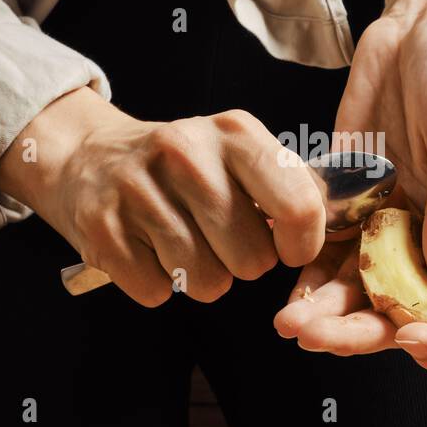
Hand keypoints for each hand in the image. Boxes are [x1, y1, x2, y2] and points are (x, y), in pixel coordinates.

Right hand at [0, 87, 324, 304]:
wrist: (88, 156)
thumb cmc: (181, 165)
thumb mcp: (236, 152)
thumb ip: (287, 183)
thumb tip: (338, 221)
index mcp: (234, 133)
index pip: (299, 206)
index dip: (304, 245)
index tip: (289, 249)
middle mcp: (186, 154)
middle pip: (252, 259)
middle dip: (243, 263)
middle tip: (219, 239)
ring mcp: (138, 190)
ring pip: (206, 283)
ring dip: (201, 277)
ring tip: (182, 243)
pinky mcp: (101, 229)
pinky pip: (158, 292)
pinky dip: (157, 284)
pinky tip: (147, 250)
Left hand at [275, 0, 426, 369]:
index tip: (406, 334)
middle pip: (400, 318)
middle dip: (359, 333)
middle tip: (313, 332)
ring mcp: (389, 223)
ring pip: (355, 292)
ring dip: (323, 312)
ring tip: (288, 319)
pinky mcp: (350, 199)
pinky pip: (324, 249)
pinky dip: (303, 271)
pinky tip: (279, 278)